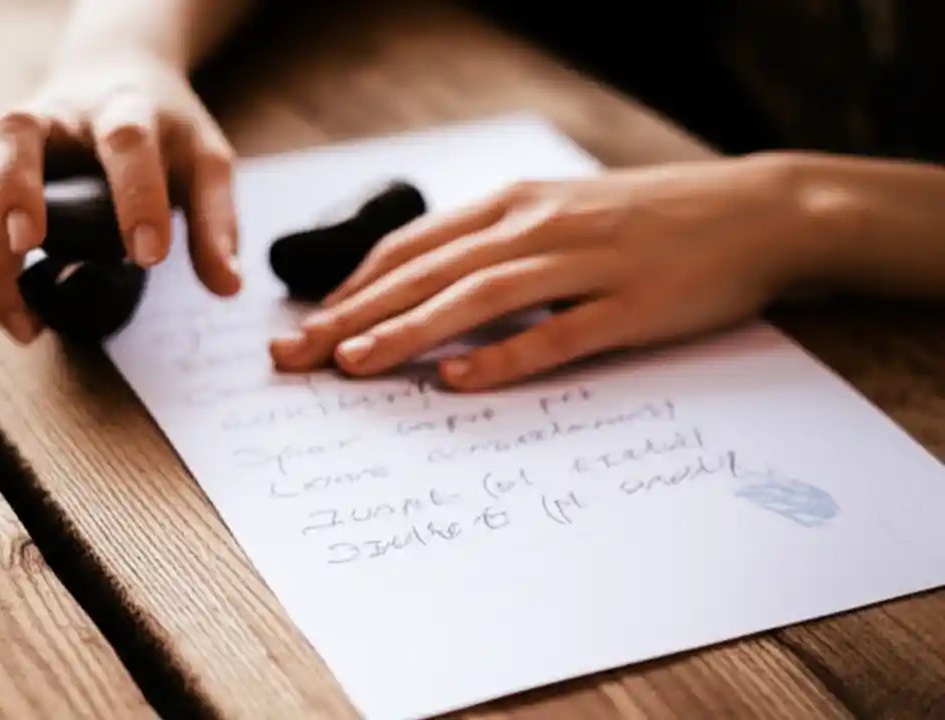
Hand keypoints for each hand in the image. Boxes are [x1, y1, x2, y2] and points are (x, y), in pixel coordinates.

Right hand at [0, 52, 240, 342]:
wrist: (110, 76)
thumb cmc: (162, 131)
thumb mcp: (204, 163)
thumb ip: (217, 222)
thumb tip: (228, 288)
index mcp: (123, 108)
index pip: (128, 141)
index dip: (137, 195)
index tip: (149, 256)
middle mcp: (53, 116)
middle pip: (16, 137)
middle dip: (16, 188)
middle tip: (29, 244)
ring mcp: (8, 143)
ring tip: (24, 322)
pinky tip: (17, 316)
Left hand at [269, 153, 827, 389]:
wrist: (756, 210)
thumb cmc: (646, 221)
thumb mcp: (559, 214)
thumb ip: (495, 246)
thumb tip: (423, 289)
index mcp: (515, 204)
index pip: (412, 247)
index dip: (353, 287)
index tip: (308, 327)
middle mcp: (539, 226)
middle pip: (428, 272)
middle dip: (355, 314)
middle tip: (298, 357)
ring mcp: (586, 263)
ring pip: (479, 297)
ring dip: (410, 330)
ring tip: (355, 364)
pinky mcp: (632, 305)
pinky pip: (558, 334)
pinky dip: (503, 357)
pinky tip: (457, 380)